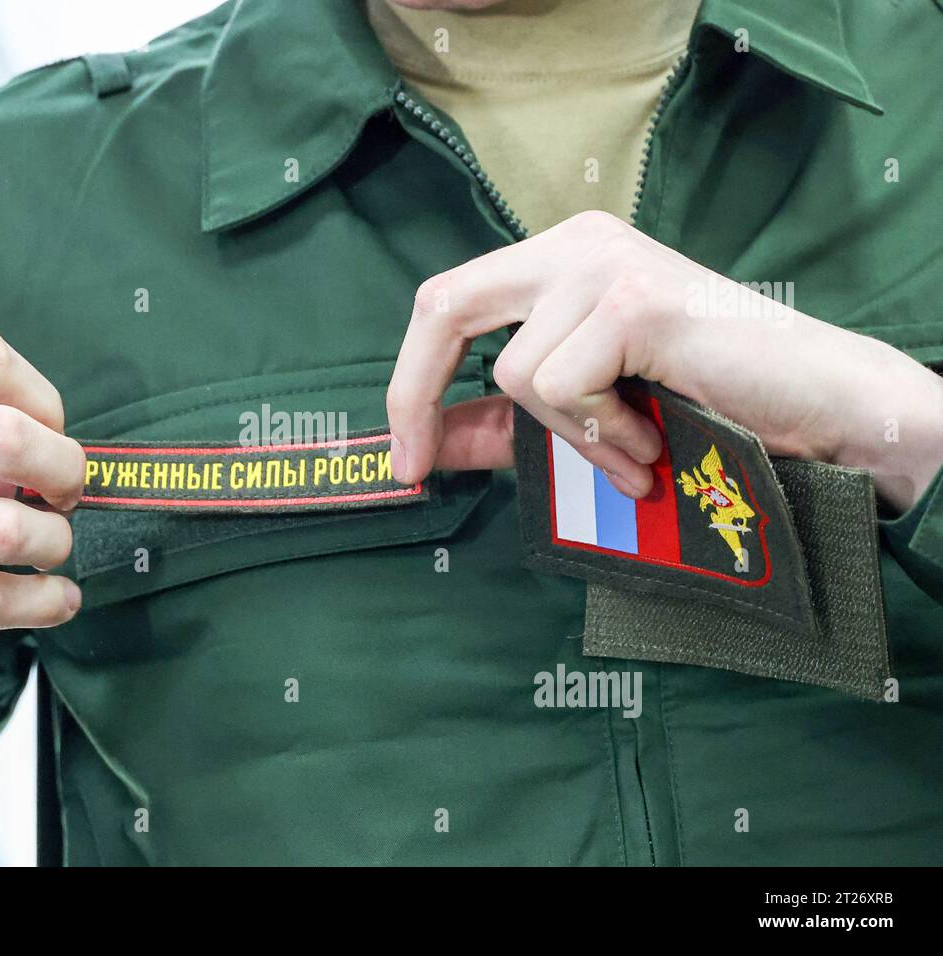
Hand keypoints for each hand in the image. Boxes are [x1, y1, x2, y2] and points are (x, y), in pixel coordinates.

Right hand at [0, 329, 84, 731]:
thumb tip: (21, 439)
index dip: (41, 395)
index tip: (46, 429)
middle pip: (12, 438)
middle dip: (66, 467)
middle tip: (63, 491)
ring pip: (12, 528)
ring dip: (55, 540)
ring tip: (47, 547)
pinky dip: (46, 601)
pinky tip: (51, 598)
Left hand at [386, 211, 942, 511]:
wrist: (818, 407)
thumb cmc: (706, 405)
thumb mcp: (582, 414)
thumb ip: (503, 424)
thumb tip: (427, 445)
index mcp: (558, 258)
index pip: (448, 302)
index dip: (409, 382)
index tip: (403, 458)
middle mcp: (576, 242)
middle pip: (445, 305)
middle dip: (415, 394)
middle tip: (418, 468)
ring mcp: (606, 264)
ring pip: (516, 374)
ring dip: (572, 437)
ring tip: (636, 448)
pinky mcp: (635, 299)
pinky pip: (564, 389)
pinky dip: (604, 436)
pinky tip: (656, 437)